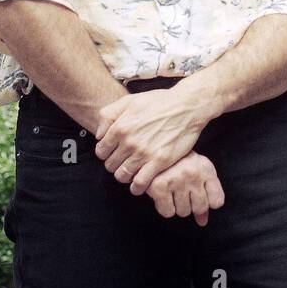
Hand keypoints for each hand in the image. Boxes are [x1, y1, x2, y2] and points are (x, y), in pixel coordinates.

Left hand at [94, 83, 211, 189]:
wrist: (187, 106)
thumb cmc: (160, 102)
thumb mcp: (130, 100)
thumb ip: (108, 115)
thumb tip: (99, 135)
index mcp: (120, 127)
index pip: (101, 151)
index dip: (107, 153)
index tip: (115, 153)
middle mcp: (129, 142)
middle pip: (110, 165)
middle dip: (116, 164)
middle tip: (125, 161)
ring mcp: (144, 153)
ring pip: (122, 176)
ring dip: (125, 176)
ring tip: (132, 171)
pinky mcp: (159, 162)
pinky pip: (140, 183)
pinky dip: (137, 187)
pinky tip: (139, 183)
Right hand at [146, 151, 224, 226]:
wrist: (157, 152)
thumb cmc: (182, 164)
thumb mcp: (199, 174)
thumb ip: (205, 197)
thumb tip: (202, 222)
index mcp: (206, 169)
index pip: (217, 201)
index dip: (209, 202)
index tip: (202, 195)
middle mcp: (193, 174)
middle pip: (200, 208)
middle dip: (192, 205)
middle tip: (184, 192)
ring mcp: (176, 180)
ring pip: (183, 212)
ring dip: (177, 206)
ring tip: (173, 190)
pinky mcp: (159, 186)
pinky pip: (168, 212)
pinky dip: (164, 207)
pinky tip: (164, 194)